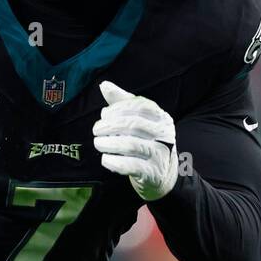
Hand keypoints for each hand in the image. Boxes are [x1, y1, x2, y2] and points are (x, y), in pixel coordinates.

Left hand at [93, 81, 178, 201]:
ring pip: (130, 145)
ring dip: (109, 143)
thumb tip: (104, 85)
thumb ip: (122, 102)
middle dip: (110, 126)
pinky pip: (129, 166)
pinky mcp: (151, 172)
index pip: (140, 106)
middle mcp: (164, 134)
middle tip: (96, 130)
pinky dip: (113, 162)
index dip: (118, 109)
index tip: (104, 115)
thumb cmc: (145, 142)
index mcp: (162, 118)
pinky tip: (105, 159)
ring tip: (98, 143)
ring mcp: (160, 154)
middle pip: (134, 125)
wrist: (161, 175)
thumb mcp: (137, 120)